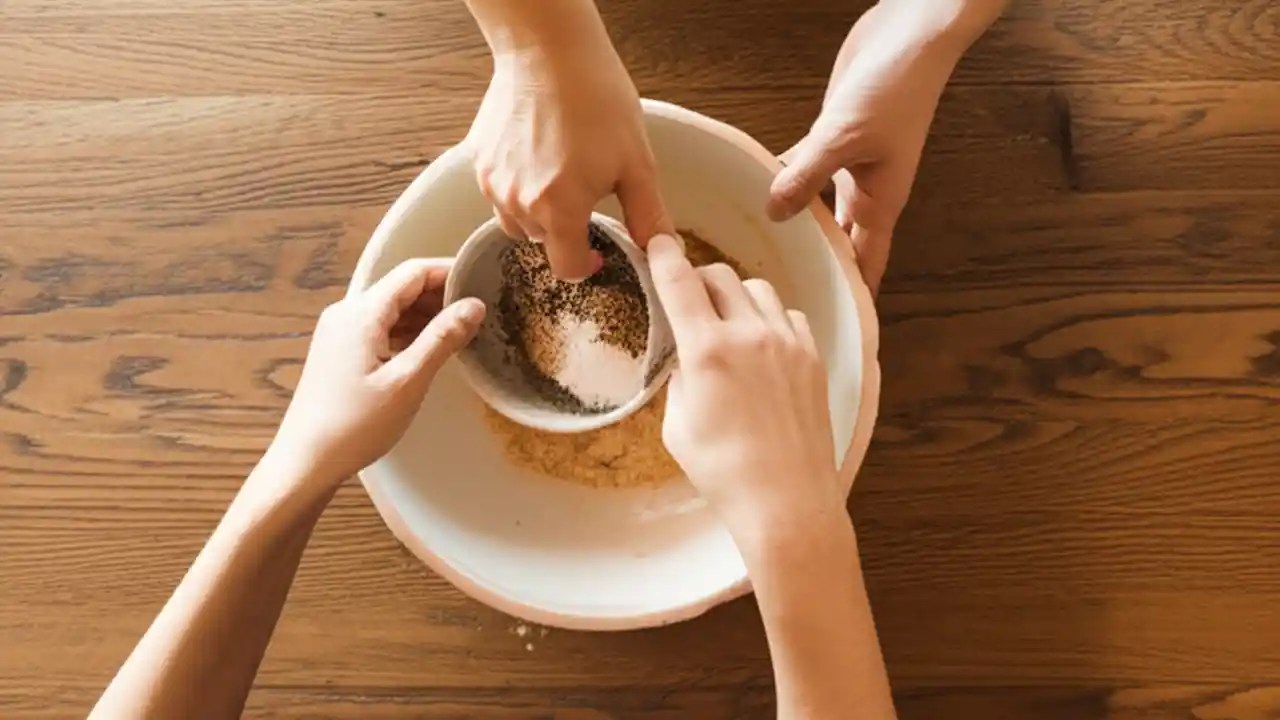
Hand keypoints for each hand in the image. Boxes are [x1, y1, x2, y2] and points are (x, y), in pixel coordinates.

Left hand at [270, 259, 484, 482]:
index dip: (449, 272)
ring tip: (462, 331)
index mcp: (361, 313)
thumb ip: (441, 339)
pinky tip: (429, 349)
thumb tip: (474, 305)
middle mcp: (347, 313)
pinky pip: (380, 328)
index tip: (482, 281)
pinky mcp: (339, 351)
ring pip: (391, 308)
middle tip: (479, 311)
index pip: (413, 272)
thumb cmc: (355, 425)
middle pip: (401, 288)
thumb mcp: (407, 382)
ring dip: (425, 315)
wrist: (305, 462)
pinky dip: (408, 332)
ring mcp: (340, 332)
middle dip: (440, 294)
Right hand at [467, 44, 671, 279]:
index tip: (598, 251)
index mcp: (559, 209)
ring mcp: (493, 182)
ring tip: (559, 176)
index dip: (586, 265)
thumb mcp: (636, 162)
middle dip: (565, 230)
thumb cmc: (596, 99)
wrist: (549, 51)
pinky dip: (517, 187)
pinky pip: (497, 192)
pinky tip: (537, 158)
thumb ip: (647, 215)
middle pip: (542, 242)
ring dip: (537, 212)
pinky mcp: (478, 161)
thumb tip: (662, 252)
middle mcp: (519, 202)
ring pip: (515, 220)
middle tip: (584, 196)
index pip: (566, 267)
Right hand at [648, 234, 840, 530]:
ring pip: (757, 290)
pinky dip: (770, 319)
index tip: (657, 241)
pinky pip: (789, 316)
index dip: (664, 256)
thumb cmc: (722, 473)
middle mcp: (750, 335)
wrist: (787, 502)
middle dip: (698, 279)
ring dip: (735, 296)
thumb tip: (687, 358)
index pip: (680, 282)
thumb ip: (680, 379)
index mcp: (708, 350)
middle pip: (720, 276)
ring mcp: (788, 343)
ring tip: (727, 323)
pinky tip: (762, 346)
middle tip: (688, 297)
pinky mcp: (813, 358)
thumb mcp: (677, 426)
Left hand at [769, 2, 976, 294]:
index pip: (868, 265)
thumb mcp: (845, 138)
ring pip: (817, 209)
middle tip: (782, 297)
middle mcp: (866, 192)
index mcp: (881, 203)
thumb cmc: (896, 90)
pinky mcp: (833, 138)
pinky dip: (783, 180)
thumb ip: (807, 176)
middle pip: (840, 244)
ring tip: (759, 253)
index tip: (833, 330)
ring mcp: (849, 166)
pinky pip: (804, 171)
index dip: (854, 298)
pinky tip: (755, 190)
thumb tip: (774, 215)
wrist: (910, 36)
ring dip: (794, 226)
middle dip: (817, 269)